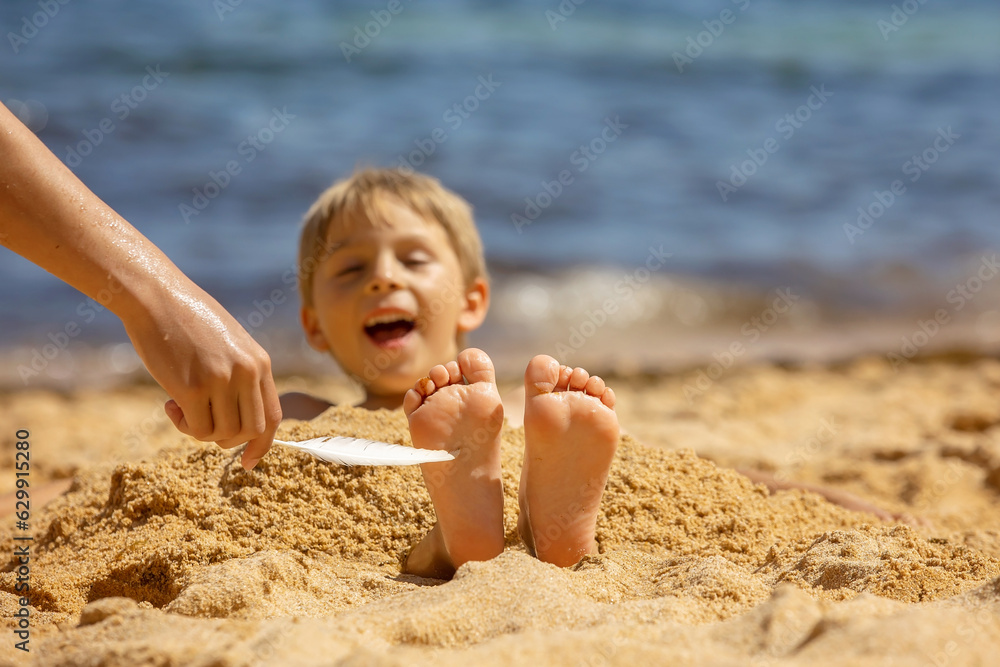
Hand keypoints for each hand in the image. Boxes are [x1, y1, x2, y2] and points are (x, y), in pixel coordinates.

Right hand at [122, 282, 281, 469]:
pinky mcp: (193, 387)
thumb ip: (240, 374)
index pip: (273, 416)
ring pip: (223, 434)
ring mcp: (222, 380)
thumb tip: (236, 419)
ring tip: (181, 407)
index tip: (249, 462)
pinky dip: (183, 426)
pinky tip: (170, 403)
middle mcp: (247, 372)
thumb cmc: (187, 318)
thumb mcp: (228, 343)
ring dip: (200, 431)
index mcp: (260, 362)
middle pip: (252, 430)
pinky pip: (198, 429)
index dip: (263, 444)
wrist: (156, 296)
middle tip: (202, 424)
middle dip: (229, 440)